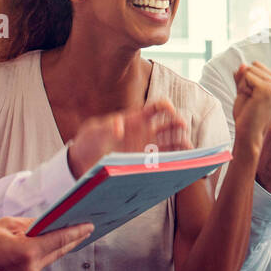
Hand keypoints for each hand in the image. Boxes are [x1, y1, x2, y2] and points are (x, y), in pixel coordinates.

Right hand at [0, 216, 93, 270]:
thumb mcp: (6, 225)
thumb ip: (31, 225)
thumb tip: (48, 224)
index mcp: (27, 252)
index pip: (59, 239)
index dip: (76, 232)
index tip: (89, 226)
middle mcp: (30, 269)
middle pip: (58, 251)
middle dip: (71, 239)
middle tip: (85, 229)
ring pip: (47, 260)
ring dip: (55, 248)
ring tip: (65, 235)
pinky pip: (37, 268)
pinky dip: (40, 258)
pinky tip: (41, 248)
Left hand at [65, 99, 189, 177]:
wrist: (83, 163)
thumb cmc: (88, 142)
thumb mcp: (92, 130)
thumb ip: (106, 125)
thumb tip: (119, 128)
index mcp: (136, 119)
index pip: (157, 108)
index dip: (166, 106)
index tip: (170, 110)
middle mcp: (146, 132)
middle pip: (170, 124)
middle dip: (179, 124)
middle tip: (182, 129)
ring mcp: (148, 148)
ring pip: (173, 142)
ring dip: (183, 142)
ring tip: (186, 149)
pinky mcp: (147, 164)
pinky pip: (167, 160)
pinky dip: (178, 160)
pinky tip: (183, 162)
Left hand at [232, 62, 270, 152]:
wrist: (248, 134)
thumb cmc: (247, 117)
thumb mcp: (245, 92)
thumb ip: (243, 77)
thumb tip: (242, 65)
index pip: (257, 66)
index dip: (249, 81)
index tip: (253, 97)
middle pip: (253, 66)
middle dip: (246, 82)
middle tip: (251, 101)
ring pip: (249, 70)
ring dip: (244, 86)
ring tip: (251, 102)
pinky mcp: (268, 89)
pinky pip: (246, 76)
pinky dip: (243, 88)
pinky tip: (250, 102)